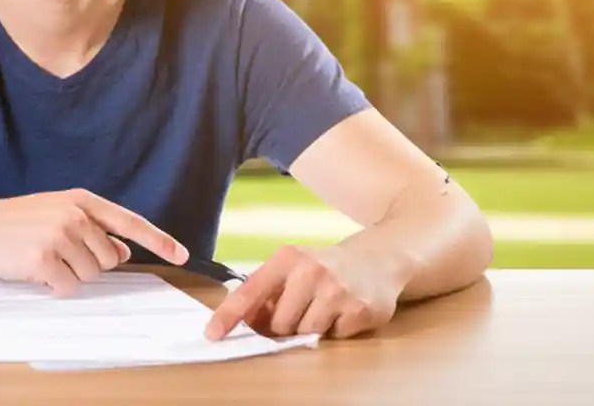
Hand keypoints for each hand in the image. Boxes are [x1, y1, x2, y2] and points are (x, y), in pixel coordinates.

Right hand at [0, 188, 188, 296]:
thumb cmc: (14, 222)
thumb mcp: (56, 215)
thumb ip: (91, 229)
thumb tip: (122, 250)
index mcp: (80, 201)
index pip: (129, 222)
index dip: (158, 240)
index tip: (181, 254)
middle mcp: (74, 215)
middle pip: (108, 259)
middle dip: (87, 265)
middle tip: (55, 254)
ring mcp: (59, 236)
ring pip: (89, 276)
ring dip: (68, 276)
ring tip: (41, 258)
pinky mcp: (43, 259)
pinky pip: (67, 287)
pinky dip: (53, 286)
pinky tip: (33, 270)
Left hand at [205, 244, 399, 340]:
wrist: (380, 257)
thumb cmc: (326, 265)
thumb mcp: (293, 265)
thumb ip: (267, 288)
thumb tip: (243, 319)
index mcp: (287, 258)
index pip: (250, 291)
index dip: (229, 316)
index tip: (213, 333)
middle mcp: (312, 271)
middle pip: (279, 323)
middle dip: (283, 326)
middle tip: (298, 312)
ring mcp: (338, 291)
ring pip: (306, 333)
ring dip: (310, 329)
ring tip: (322, 308)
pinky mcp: (361, 310)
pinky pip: (334, 337)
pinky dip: (335, 330)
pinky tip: (343, 312)